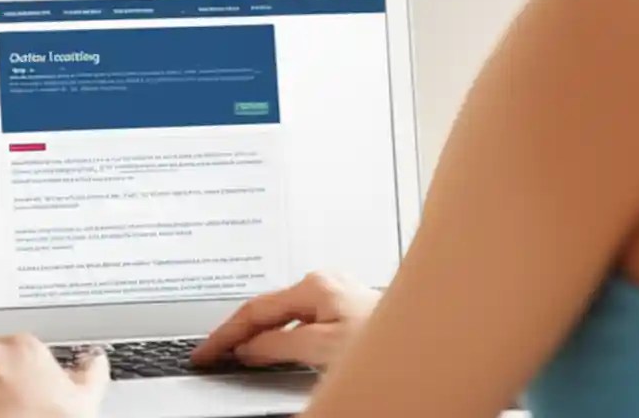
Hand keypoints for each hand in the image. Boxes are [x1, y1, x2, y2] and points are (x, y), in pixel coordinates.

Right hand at [192, 272, 378, 369]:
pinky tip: (277, 351)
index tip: (205, 353)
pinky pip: (301, 324)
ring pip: (284, 318)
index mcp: (314, 285)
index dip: (224, 335)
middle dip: (237, 332)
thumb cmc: (390, 338)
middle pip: (267, 311)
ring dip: (261, 335)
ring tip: (237, 352)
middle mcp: (324, 285)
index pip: (254, 310)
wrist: (434, 339)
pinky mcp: (346, 312)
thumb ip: (280, 345)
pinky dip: (282, 338)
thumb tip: (249, 347)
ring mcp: (336, 297)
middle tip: (212, 353)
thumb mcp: (324, 347)